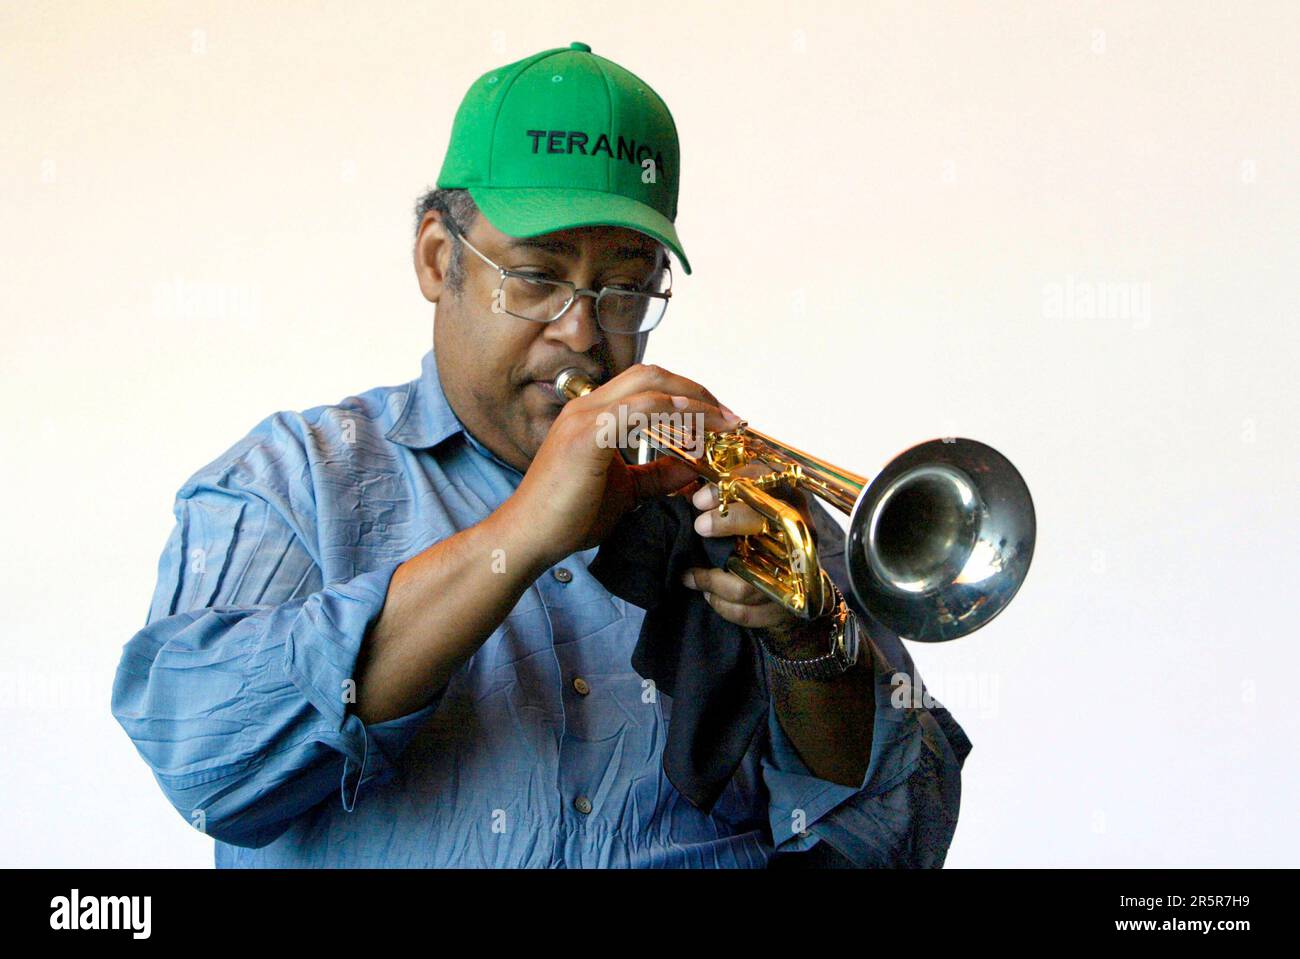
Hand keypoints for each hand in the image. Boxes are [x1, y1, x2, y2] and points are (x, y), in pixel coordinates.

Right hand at [506, 364, 740, 566]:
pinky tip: (694, 430)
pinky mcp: (586, 436)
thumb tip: (692, 470)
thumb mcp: (626, 490)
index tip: (720, 418)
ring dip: (694, 400)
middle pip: (653, 373)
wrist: (529, 537)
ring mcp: (585, 417)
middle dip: (698, 390)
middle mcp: (588, 406)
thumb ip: (656, 475)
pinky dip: (671, 413)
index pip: (648, 384)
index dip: (687, 394)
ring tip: (724, 423)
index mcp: (594, 413)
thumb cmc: (568, 516)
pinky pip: (637, 410)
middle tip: (730, 417)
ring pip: (649, 385)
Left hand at [681, 468, 827, 648]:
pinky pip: (749, 612)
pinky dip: (723, 606)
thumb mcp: (743, 505)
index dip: (733, 486)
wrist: (795, 576)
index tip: (699, 498)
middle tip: (698, 528)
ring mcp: (799, 572)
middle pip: (770, 523)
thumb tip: (680, 485)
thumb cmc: (757, 531)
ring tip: (690, 575)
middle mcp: (800, 532)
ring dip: (713, 580)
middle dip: (727, 523)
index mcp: (787, 499)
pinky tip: (708, 595)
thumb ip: (717, 495)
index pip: (767, 482)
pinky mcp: (790, 605)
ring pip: (751, 582)